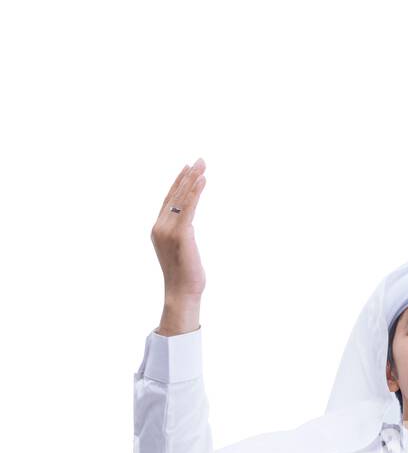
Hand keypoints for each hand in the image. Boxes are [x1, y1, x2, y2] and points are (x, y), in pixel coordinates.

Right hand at [151, 159, 207, 301]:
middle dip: (187, 176)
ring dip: (193, 179)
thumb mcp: (181, 250)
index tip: (187, 169)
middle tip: (199, 160)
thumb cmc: (185, 276)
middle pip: (174, 195)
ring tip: (202, 165)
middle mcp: (160, 226)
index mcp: (158, 230)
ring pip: (181, 198)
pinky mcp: (180, 233)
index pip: (168, 201)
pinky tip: (202, 180)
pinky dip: (195, 192)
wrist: (182, 292)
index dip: (178, 183)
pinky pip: (188, 207)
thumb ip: (182, 234)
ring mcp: (168, 230)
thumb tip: (189, 226)